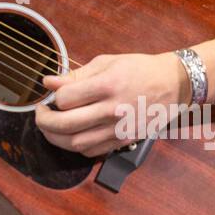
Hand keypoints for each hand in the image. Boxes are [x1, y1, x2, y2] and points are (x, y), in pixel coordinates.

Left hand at [34, 52, 188, 156]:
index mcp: (107, 85)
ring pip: (75, 143)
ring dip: (55, 138)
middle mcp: (112, 110)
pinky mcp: (123, 141)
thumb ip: (76, 75)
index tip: (50, 94)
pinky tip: (72, 135)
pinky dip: (75, 146)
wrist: (173, 84)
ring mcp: (118, 129)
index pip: (65, 99)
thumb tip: (48, 83)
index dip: (52, 98)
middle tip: (41, 114)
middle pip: (65, 125)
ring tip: (51, 126)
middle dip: (44, 121)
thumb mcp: (106, 62)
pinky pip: (91, 151)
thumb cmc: (138, 69)